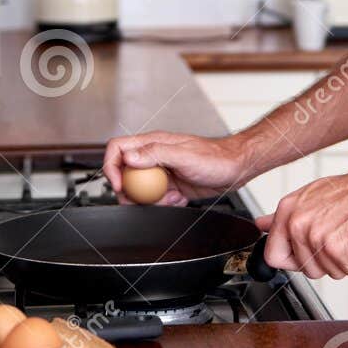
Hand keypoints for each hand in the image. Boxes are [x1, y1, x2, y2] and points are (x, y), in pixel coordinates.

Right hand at [101, 131, 252, 205]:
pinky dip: (165, 204)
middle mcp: (154, 156)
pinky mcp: (170, 186)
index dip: (112, 167)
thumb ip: (156, 154)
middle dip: (130, 192)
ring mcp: (162, 172)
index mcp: (153, 143)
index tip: (119, 185)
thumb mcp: (184, 155)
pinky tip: (179, 199)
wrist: (236, 169)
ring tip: (170, 198)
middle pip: (125, 174)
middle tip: (143, 201)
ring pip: (140, 190)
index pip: (118, 149)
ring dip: (151, 201)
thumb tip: (130, 157)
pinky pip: (156, 199)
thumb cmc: (216, 157)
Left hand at [254, 157, 347, 280]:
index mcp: (288, 211)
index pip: (272, 255)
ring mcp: (320, 241)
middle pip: (305, 269)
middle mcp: (300, 225)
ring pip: (329, 273)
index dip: (290, 261)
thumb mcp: (312, 196)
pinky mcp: (343, 254)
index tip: (302, 256)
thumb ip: (285, 216)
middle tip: (340, 236)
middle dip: (325, 260)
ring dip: (345, 260)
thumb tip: (262, 225)